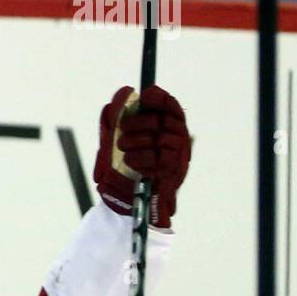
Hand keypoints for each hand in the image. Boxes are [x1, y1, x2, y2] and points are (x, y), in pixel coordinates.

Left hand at [94, 84, 191, 228]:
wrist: (131, 202)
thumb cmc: (126, 169)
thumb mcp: (118, 142)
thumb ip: (118, 119)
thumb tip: (123, 93)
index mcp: (168, 126)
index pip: (169, 105)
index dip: (159, 98)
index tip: (144, 96)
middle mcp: (178, 138)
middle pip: (163, 121)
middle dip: (140, 123)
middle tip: (122, 131)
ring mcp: (178, 155)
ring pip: (162, 139)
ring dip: (138, 142)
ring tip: (123, 148)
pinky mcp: (174, 172)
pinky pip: (160, 159)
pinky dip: (143, 159)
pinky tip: (132, 162)